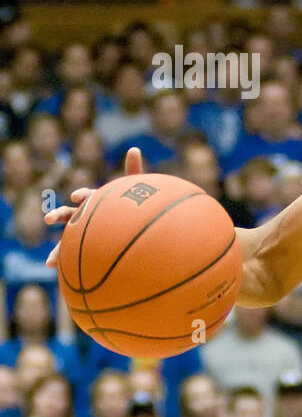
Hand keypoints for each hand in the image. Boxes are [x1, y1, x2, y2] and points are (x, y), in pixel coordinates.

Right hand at [44, 147, 145, 268]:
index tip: (78, 196)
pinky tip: (55, 268)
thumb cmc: (133, 206)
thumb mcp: (134, 189)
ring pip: (67, 238)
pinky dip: (63, 260)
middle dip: (60, 215)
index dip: (83, 195)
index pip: (88, 195)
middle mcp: (85, 216)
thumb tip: (134, 148)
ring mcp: (82, 232)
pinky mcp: (84, 246)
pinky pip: (73, 253)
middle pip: (70, 215)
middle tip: (50, 219)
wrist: (134, 227)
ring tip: (50, 258)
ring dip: (57, 247)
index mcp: (96, 201)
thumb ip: (133, 170)